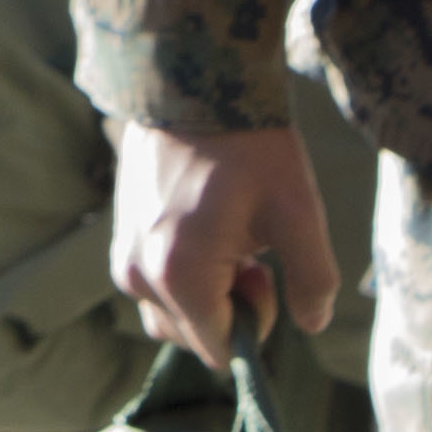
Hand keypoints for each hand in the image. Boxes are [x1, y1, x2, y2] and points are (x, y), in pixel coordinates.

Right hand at [110, 121, 337, 364]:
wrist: (193, 82)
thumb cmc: (250, 147)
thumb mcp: (298, 212)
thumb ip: (313, 279)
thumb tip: (312, 324)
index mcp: (180, 277)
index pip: (220, 348)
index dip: (255, 321)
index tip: (265, 270)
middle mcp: (139, 275)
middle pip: (192, 336)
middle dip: (227, 307)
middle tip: (250, 252)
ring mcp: (123, 255)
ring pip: (169, 312)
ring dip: (204, 293)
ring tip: (227, 238)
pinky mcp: (119, 236)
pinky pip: (152, 282)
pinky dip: (182, 272)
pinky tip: (204, 225)